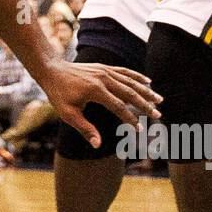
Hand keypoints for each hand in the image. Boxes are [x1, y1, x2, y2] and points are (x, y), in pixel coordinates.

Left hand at [36, 59, 159, 147]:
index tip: (139, 130)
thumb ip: (84, 128)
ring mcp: (105, 71)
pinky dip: (137, 76)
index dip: (130, 119)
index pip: (119, 107)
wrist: (51, 70)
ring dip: (146, 91)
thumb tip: (97, 145)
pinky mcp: (104, 67)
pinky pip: (125, 71)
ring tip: (159, 100)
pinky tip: (148, 82)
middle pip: (130, 93)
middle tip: (158, 115)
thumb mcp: (68, 114)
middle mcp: (103, 78)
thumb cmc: (58, 94)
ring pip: (130, 81)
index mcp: (96, 91)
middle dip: (145, 105)